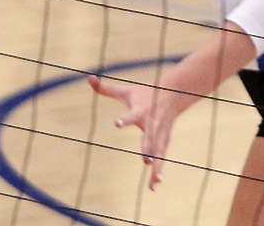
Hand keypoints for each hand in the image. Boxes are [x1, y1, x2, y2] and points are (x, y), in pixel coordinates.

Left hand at [89, 73, 188, 189]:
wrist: (174, 93)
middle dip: (149, 149)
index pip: (131, 116)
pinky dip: (159, 170)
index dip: (124, 119)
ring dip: (157, 166)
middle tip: (146, 160)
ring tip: (155, 182)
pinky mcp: (165, 141)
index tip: (117, 123)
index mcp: (140, 111)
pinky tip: (155, 185)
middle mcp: (151, 124)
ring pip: (159, 152)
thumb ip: (106, 89)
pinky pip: (162, 157)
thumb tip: (89, 78)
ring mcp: (160, 134)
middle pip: (150, 138)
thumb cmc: (145, 94)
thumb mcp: (126, 92)